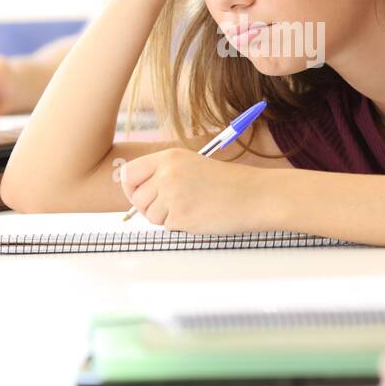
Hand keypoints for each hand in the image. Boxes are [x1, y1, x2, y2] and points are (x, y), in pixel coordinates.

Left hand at [119, 147, 262, 231]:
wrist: (255, 195)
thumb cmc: (227, 183)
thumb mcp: (191, 166)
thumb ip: (163, 174)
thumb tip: (135, 192)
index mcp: (169, 157)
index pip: (130, 173)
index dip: (131, 187)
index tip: (140, 194)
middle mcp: (167, 174)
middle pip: (137, 198)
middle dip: (151, 207)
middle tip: (175, 205)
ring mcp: (172, 196)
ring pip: (151, 216)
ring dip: (168, 218)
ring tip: (194, 207)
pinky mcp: (181, 217)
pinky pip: (169, 227)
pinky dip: (183, 226)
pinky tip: (201, 215)